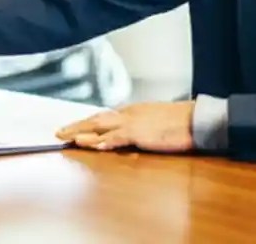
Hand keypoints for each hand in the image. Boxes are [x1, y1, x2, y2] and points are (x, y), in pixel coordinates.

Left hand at [55, 101, 195, 152]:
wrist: (196, 119)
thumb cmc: (180, 122)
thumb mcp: (155, 123)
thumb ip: (140, 127)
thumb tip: (130, 135)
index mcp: (132, 111)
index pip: (103, 116)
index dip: (86, 122)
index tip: (73, 127)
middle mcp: (128, 114)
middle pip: (96, 119)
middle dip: (76, 125)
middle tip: (59, 132)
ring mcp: (132, 122)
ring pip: (100, 126)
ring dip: (82, 132)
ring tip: (66, 137)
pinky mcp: (139, 133)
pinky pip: (116, 137)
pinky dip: (102, 141)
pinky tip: (91, 145)